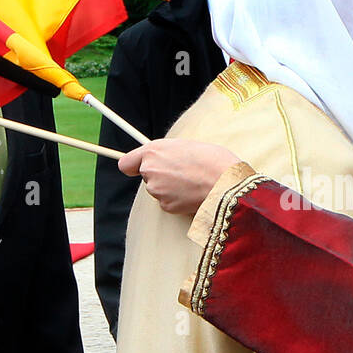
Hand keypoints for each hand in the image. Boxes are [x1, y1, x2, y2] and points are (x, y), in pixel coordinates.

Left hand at [118, 139, 241, 215]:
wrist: (227, 183)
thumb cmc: (214, 161)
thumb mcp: (187, 146)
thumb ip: (169, 153)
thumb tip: (166, 159)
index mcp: (153, 151)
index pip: (126, 163)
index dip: (134, 166)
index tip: (140, 167)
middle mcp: (150, 171)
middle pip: (147, 176)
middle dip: (161, 175)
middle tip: (183, 172)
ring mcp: (157, 191)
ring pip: (158, 190)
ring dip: (170, 188)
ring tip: (192, 183)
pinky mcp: (166, 206)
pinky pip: (168, 202)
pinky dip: (178, 200)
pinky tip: (193, 194)